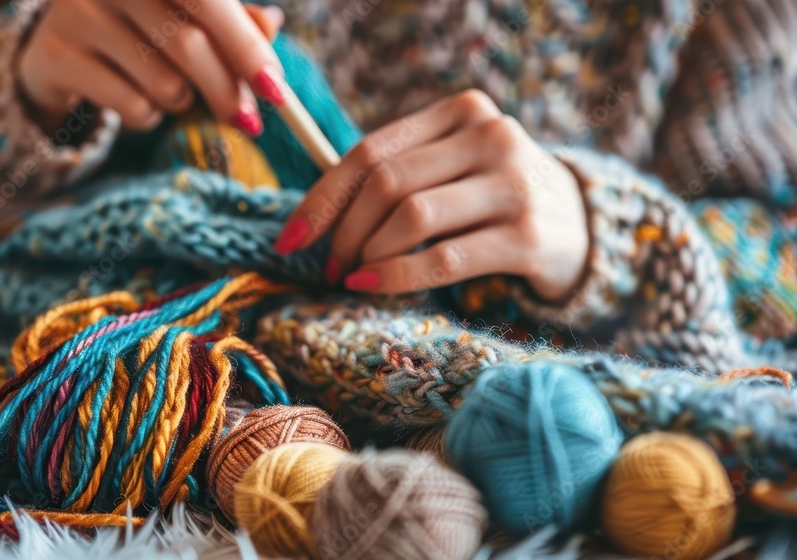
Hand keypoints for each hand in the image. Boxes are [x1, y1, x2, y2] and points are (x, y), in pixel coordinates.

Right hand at [17, 0, 286, 134]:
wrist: (60, 41)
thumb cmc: (141, 23)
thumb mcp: (188, 12)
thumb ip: (233, 18)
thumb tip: (271, 28)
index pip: (210, 0)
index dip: (246, 46)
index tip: (276, 90)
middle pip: (189, 46)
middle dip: (226, 91)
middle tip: (248, 121)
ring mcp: (77, 12)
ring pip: (165, 83)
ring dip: (183, 101)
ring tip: (171, 89)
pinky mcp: (58, 55)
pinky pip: (133, 107)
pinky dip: (150, 116)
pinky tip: (137, 98)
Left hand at [275, 90, 589, 300]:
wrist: (581, 226)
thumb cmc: (491, 199)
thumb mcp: (451, 168)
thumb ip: (396, 175)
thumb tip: (311, 218)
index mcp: (461, 111)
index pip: (371, 151)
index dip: (322, 198)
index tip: (290, 239)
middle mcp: (491, 135)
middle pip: (387, 182)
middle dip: (343, 231)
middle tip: (329, 267)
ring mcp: (514, 182)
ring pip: (413, 216)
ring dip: (368, 253)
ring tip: (353, 276)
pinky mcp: (528, 234)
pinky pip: (444, 258)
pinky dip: (398, 275)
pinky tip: (373, 285)